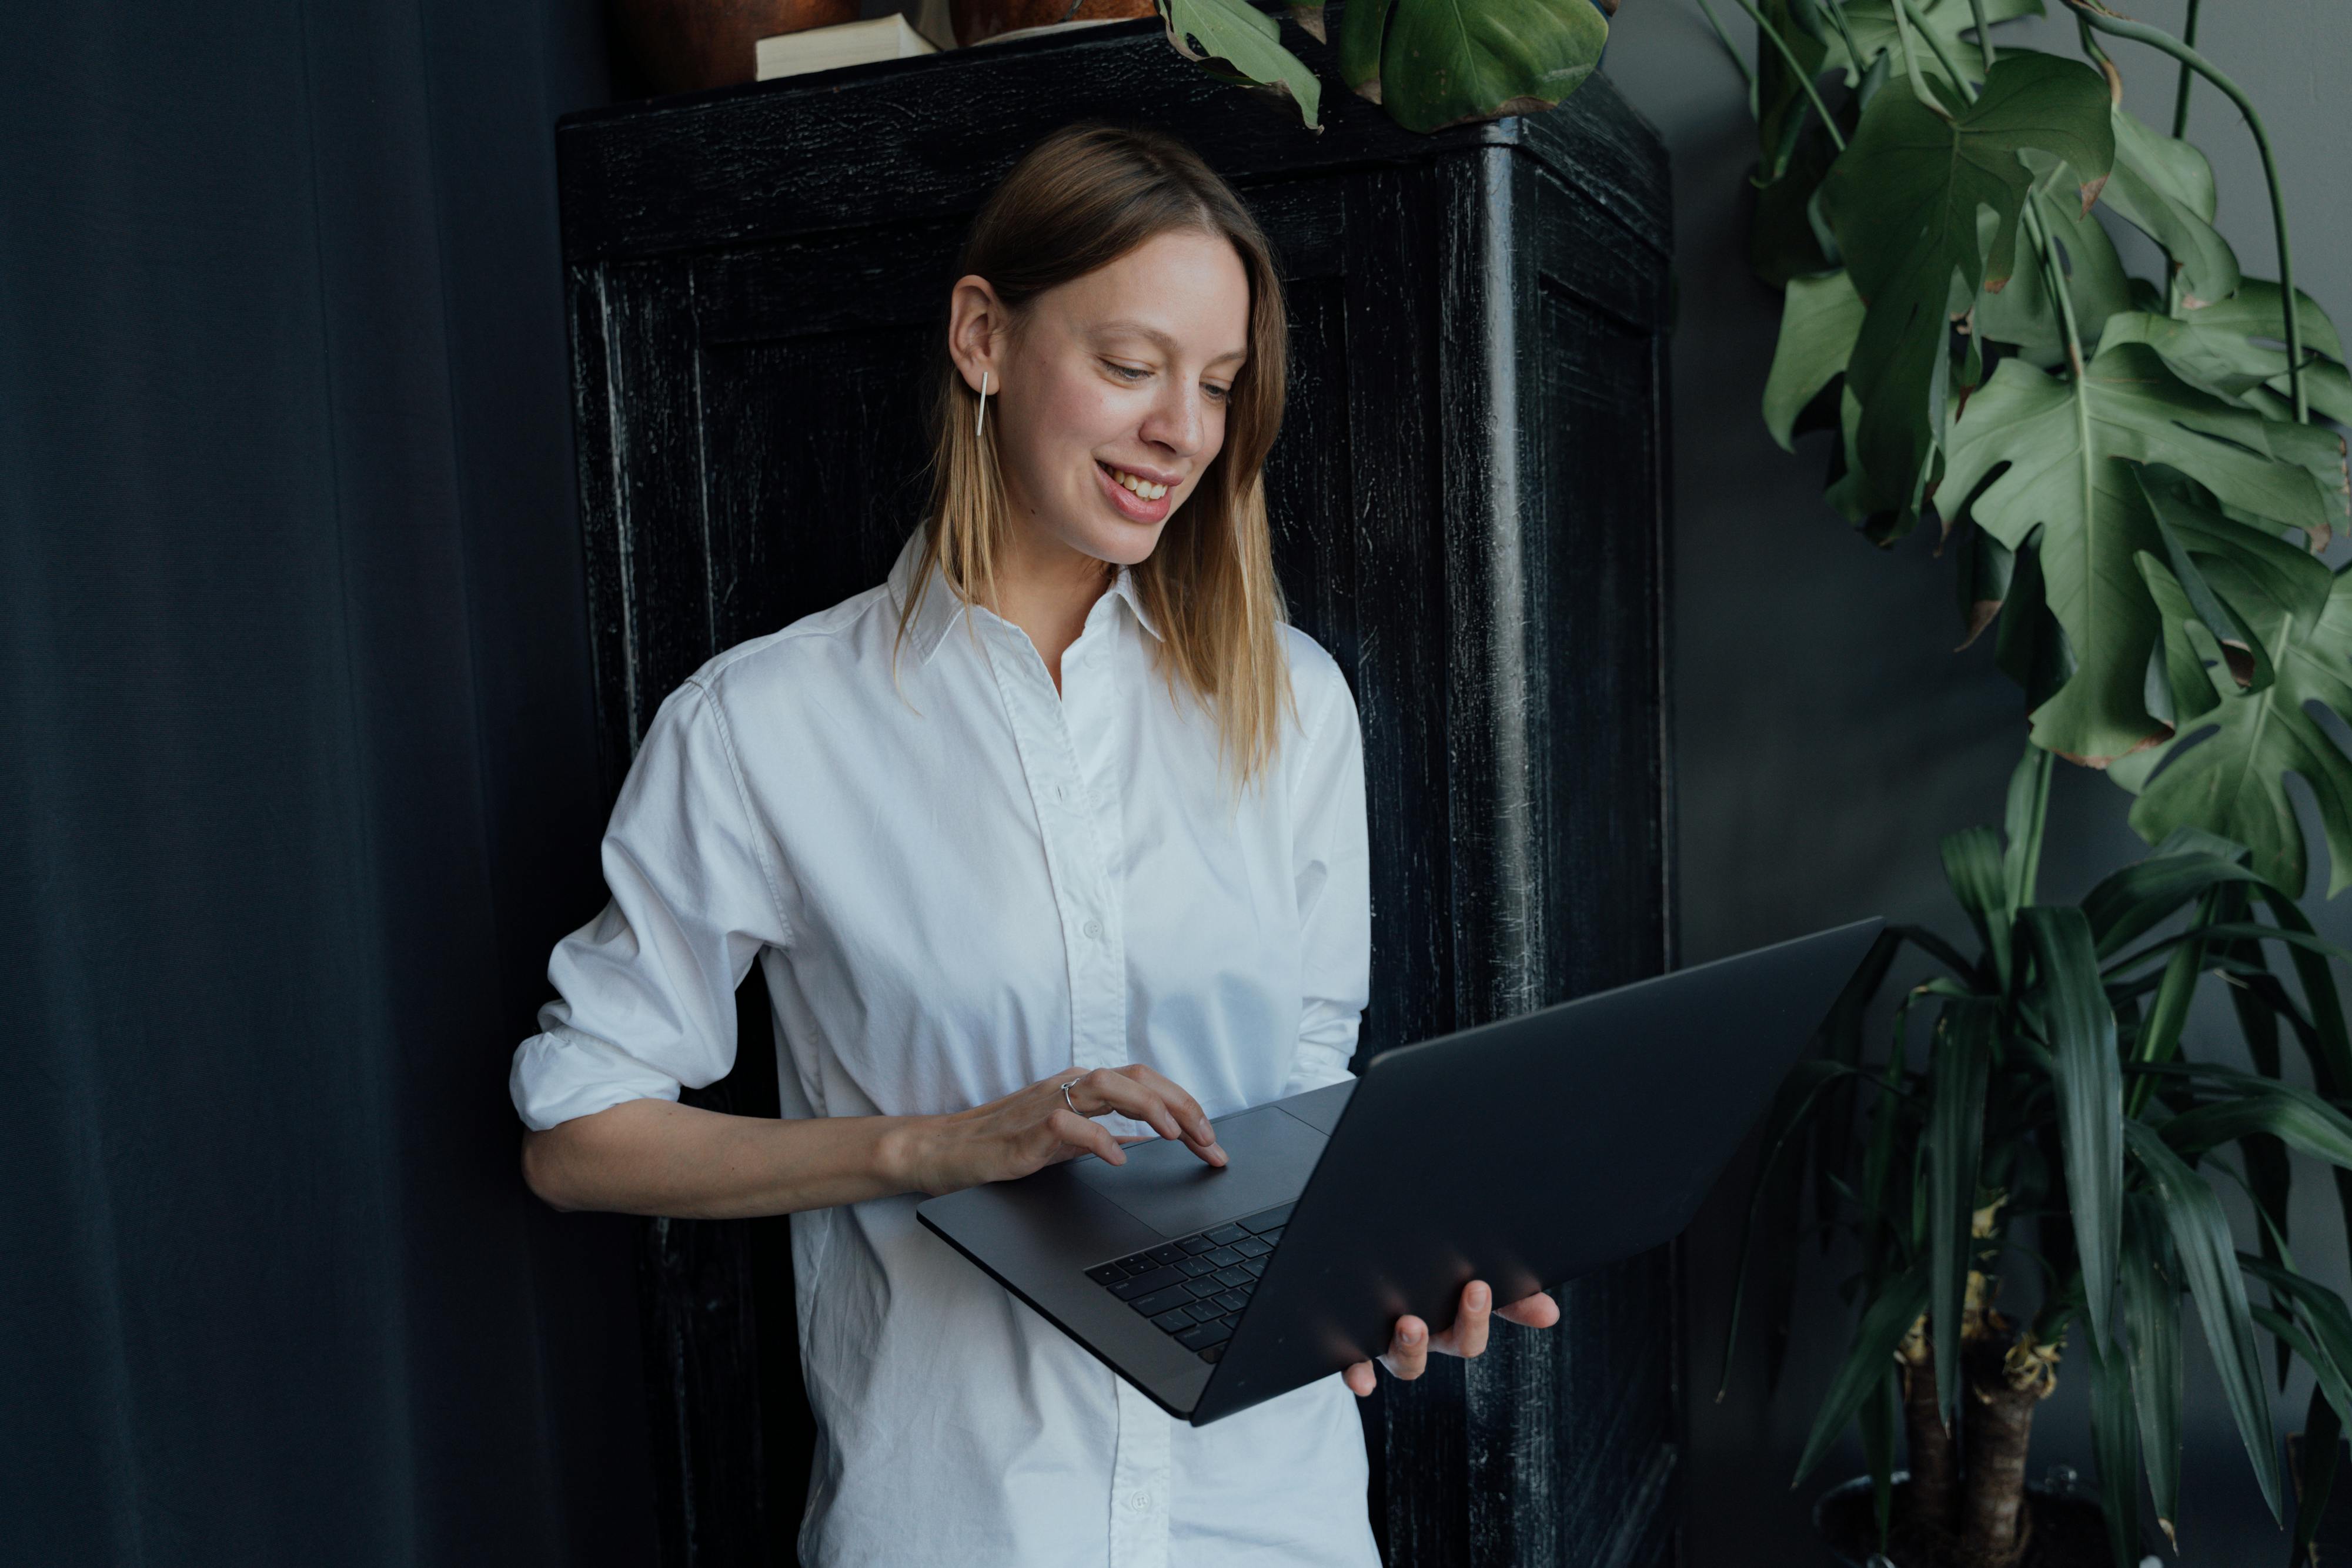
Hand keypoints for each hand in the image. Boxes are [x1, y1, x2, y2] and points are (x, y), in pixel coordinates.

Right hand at [890, 1064, 1225, 1196]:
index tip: (1212, 1141)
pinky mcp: (1026, 1130)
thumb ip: (1101, 1132)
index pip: (1145, 1084)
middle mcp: (1069, 1086)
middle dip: (1181, 1105)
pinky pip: (1067, 1124)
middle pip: (1137, 1078)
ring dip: (1148, 1107)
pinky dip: (1097, 1138)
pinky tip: (1118, 1157)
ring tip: (1177, 1134)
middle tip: (1209, 1140)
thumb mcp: (1065, 1138)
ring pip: (1106, 1085)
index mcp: (1081, 1087)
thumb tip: (1143, 1138)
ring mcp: (1047, 1104)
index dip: (1185, 1106)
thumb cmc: (1004, 1142)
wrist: (946, 1150)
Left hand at [1341, 1279, 1561, 1396]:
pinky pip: (1354, 1368)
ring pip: (1408, 1363)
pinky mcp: (1350, 1348)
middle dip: (1468, 1322)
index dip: (1490, 1315)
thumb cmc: (1410, 1278)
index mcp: (1448, 1321)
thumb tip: (1550, 1311)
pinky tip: (1362, 1379)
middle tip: (1475, 1289)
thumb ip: (1498, 1294)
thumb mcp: (1451, 1281)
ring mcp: (1387, 1345)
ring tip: (1411, 1324)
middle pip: (1454, 1344)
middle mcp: (1423, 1338)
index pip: (1481, 1328)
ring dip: (1414, 1348)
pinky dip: (1359, 1374)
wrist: (1345, 1281)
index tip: (1498, 1290)